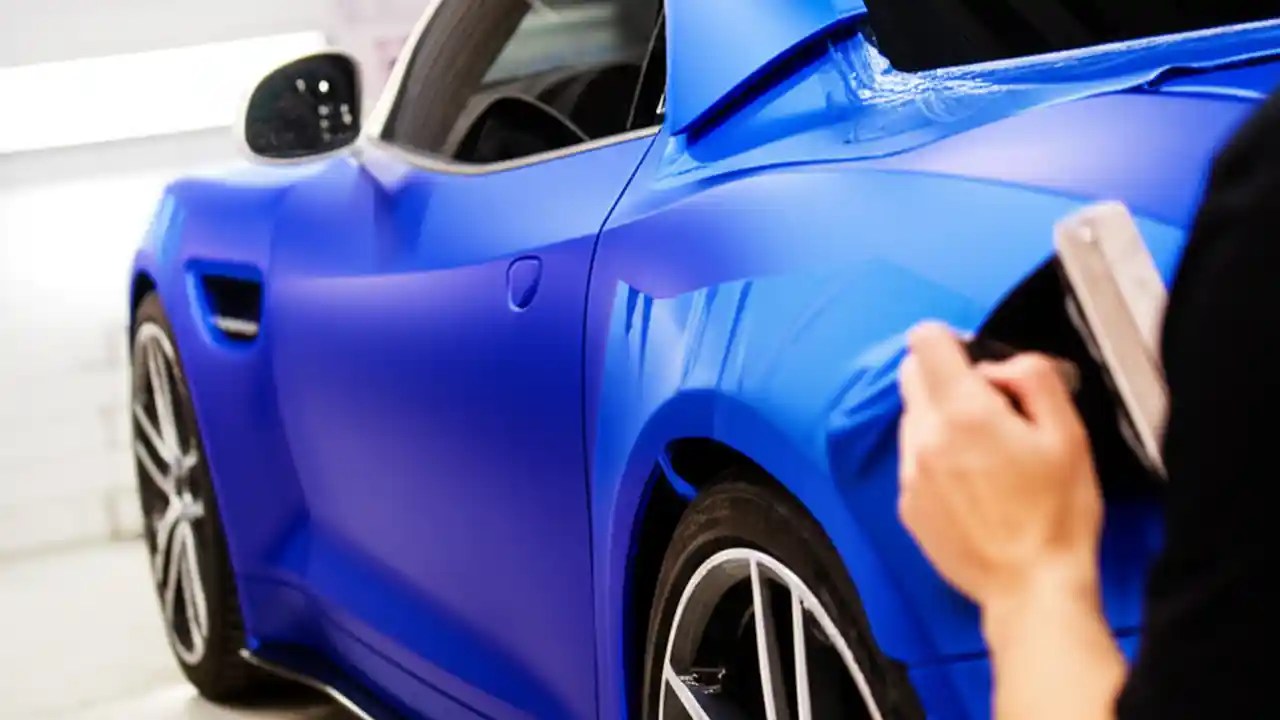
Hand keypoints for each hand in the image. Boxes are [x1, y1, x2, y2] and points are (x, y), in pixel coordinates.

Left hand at [897, 323, 1103, 611]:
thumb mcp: (1068, 433)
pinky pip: (912, 460)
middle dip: (945, 378)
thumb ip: (1033, 378)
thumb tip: (1001, 366)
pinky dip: (934, 458)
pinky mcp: (906, 504)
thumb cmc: (1058, 515)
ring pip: (912, 419)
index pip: (925, 341)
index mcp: (964, 413)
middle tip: (989, 408)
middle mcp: (925, 438)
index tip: (974, 360)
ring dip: (940, 420)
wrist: (1032, 588)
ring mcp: (909, 473)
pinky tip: (972, 486)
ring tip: (985, 454)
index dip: (950, 339)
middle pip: (911, 375)